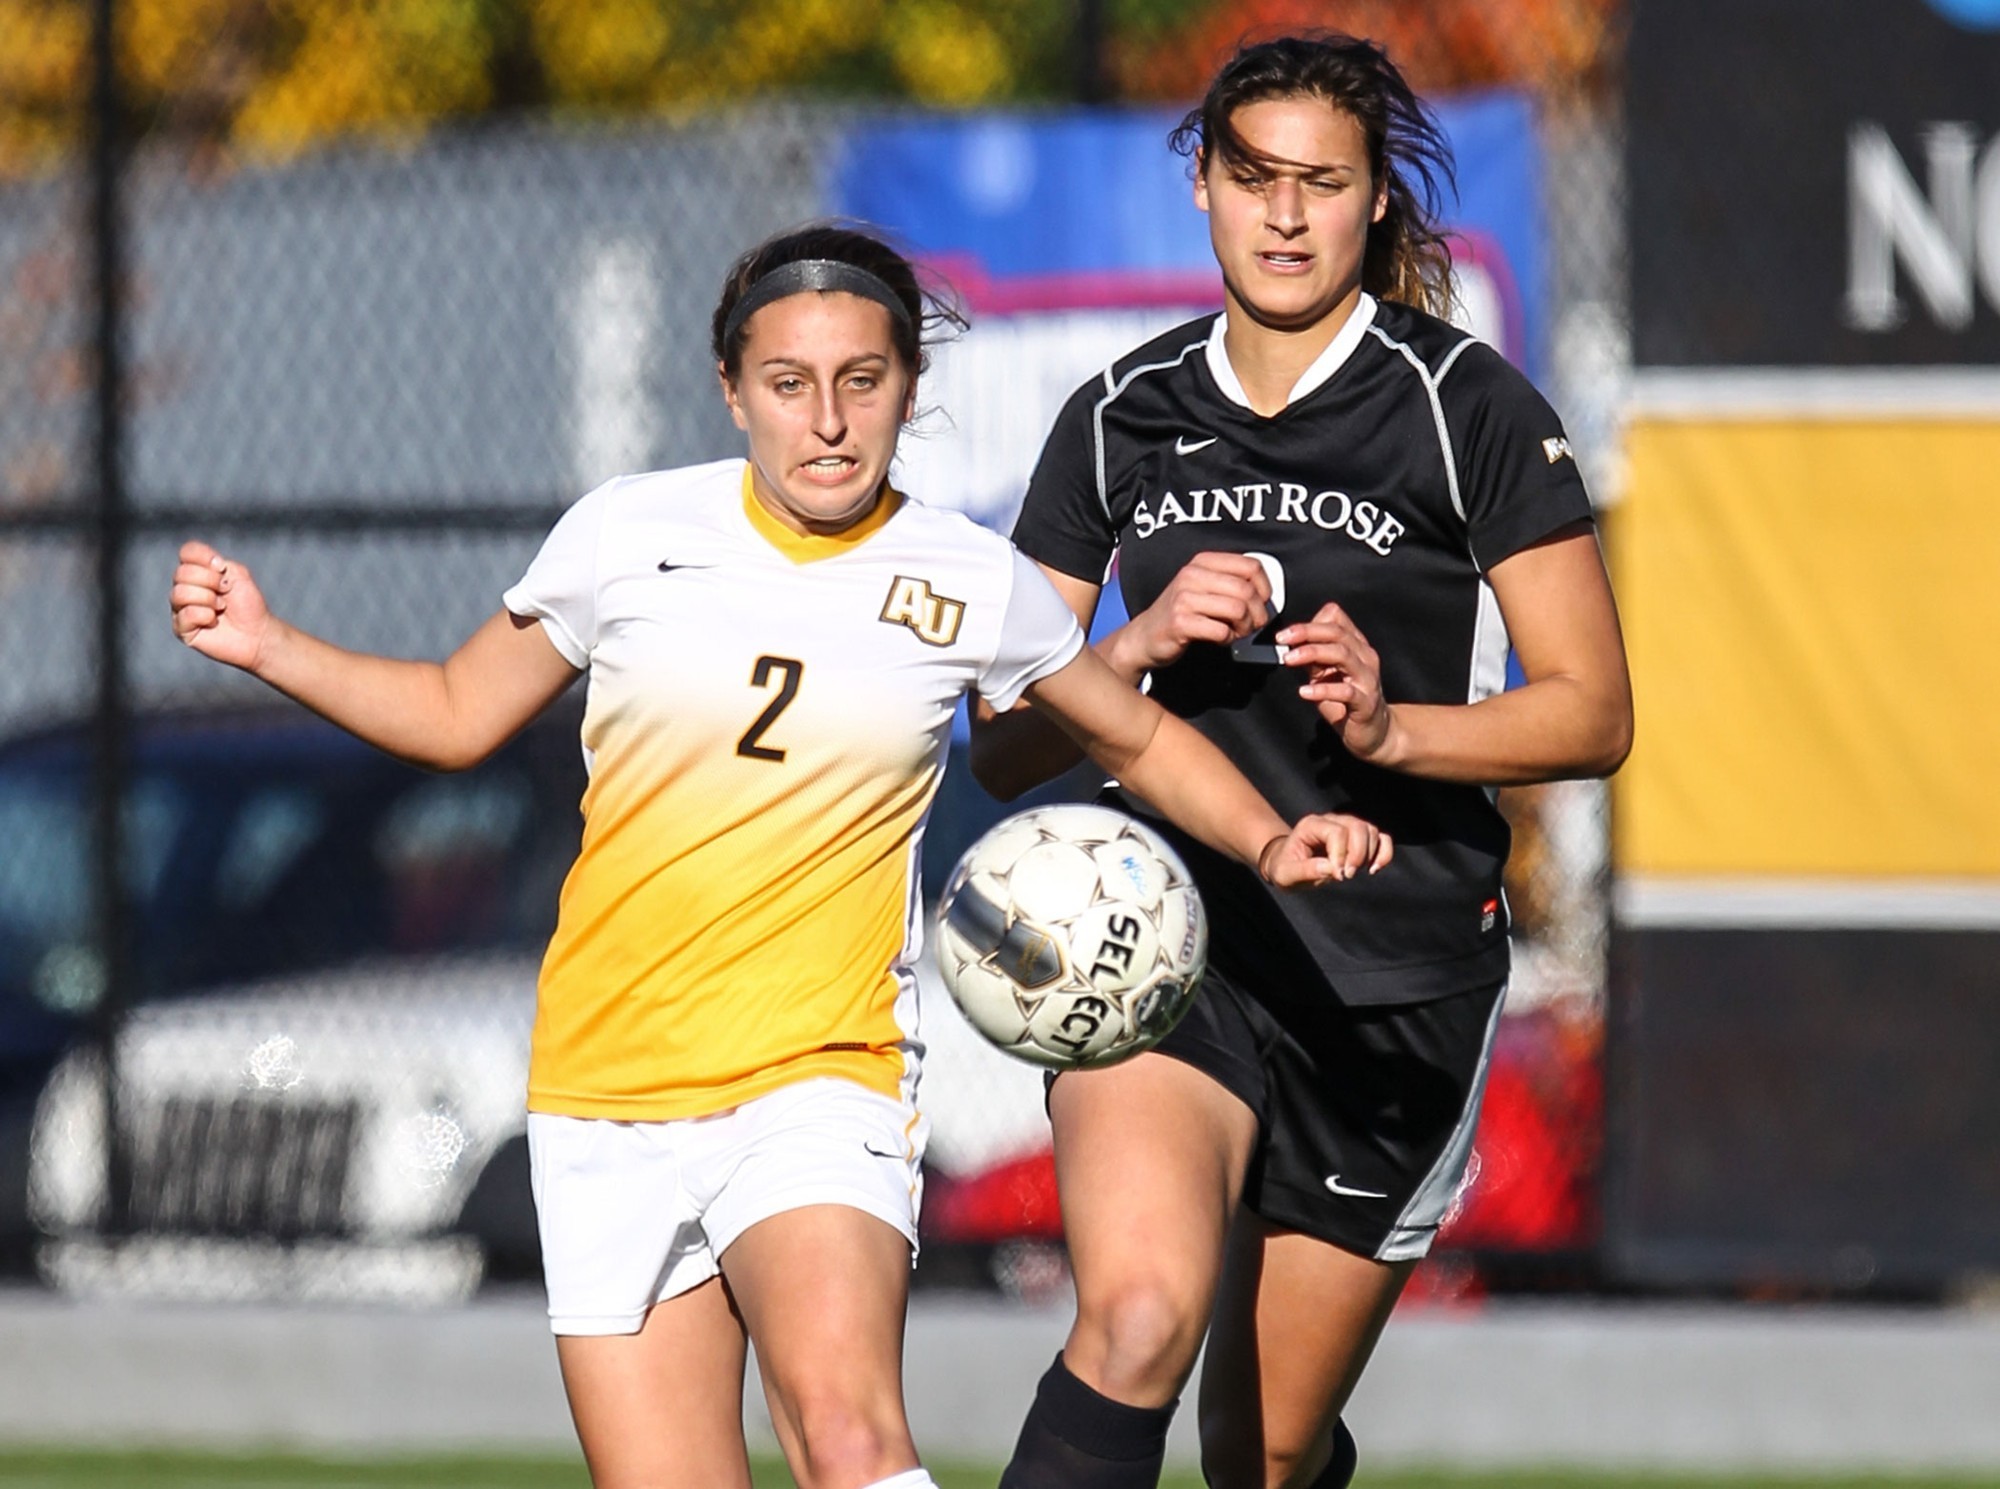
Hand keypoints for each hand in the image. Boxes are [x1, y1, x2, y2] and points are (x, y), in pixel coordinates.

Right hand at [170, 540, 274, 672]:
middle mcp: (184, 587)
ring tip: (221, 607)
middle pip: (181, 572)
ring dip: (208, 599)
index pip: (187, 552)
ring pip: (179, 593)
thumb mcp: (238, 574)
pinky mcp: (181, 628)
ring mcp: (180, 608)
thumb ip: (217, 562)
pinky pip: (185, 614)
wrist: (256, 633)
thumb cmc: (248, 604)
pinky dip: (205, 616)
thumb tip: (202, 565)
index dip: (203, 556)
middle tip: (225, 592)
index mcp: (197, 571)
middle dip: (209, 581)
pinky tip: (213, 621)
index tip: (222, 568)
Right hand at [1114, 552, 1270, 673]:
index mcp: (1202, 562)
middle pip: (1246, 590)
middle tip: (1251, 625)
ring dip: (1243, 627)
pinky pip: (1221, 630)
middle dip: (1257, 614)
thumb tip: (1265, 593)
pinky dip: (1227, 639)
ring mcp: (1184, 598)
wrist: (1145, 636)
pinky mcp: (1180, 623)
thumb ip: (1230, 583)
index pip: (1251, 566)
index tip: (1262, 603)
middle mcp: (1192, 575)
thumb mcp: (1204, 587)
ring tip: (1235, 632)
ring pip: (1237, 610)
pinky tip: (1219, 638)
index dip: (1265, 588)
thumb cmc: (1182, 613)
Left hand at [1258, 813, 1393, 886]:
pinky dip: (1384, 852)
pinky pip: (1380, 838)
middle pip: (1358, 827)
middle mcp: (1332, 820)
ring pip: (1371, 830)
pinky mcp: (1358, 837)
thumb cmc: (1285, 867)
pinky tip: (1374, 869)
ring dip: (1371, 854)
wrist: (1288, 862)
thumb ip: (1306, 870)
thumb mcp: (1286, 874)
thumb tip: (1332, 868)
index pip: (1336, 832)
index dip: (1342, 854)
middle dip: (1358, 854)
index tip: (1338, 876)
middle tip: (1347, 876)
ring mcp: (1347, 826)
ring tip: (1359, 872)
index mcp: (1311, 825)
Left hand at [1279, 602, 1395, 762]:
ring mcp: (1367, 679)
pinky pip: (1345, 691)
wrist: (1373, 730)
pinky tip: (1304, 691)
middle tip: (1282, 639)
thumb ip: (1313, 659)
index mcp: (1356, 647)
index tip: (1286, 633)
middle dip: (1307, 632)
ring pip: (1343, 655)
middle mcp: (1365, 658)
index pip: (1336, 621)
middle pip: (1337, 633)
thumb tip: (1291, 645)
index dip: (1309, 623)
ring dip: (1313, 653)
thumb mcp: (1325, 674)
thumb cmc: (1348, 701)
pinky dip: (1322, 689)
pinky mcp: (1366, 702)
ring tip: (1289, 659)